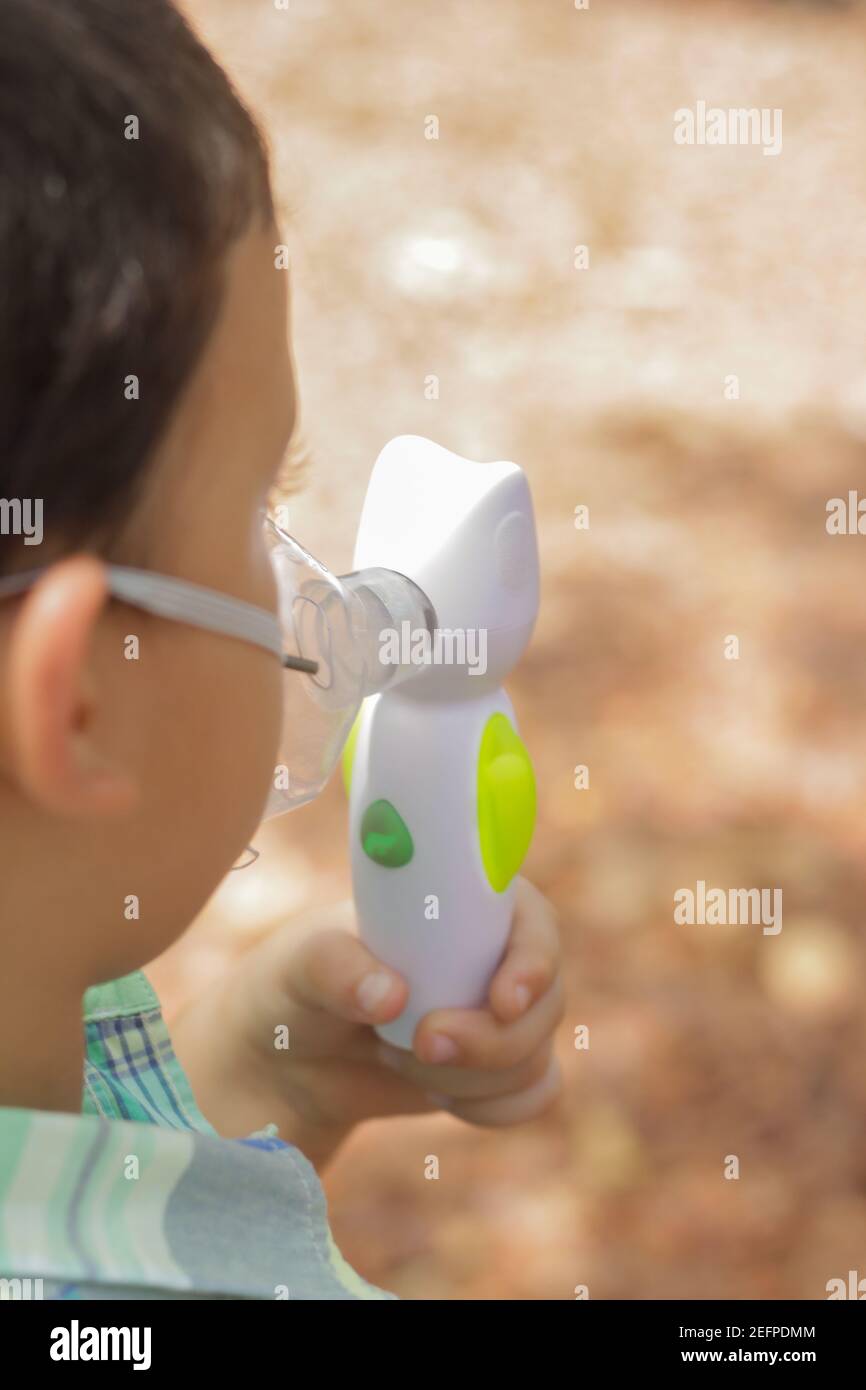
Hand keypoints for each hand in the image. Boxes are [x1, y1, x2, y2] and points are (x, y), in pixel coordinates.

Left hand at [171, 878, 563, 1166]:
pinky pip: (534, 1093)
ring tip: (395, 1055)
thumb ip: (337, 966)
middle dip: (491, 1040)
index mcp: (463, 902)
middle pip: (545, 999)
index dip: (533, 958)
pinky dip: (490, 1107)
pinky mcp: (499, 1067)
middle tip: (423, 1045)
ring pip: (535, 1053)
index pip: (532, 918)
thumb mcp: (301, 962)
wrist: (290, 1060)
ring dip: (469, 1076)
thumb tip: (391, 995)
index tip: (502, 1001)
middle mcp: (496, 952)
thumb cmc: (297, 984)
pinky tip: (434, 1094)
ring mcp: (502, 1012)